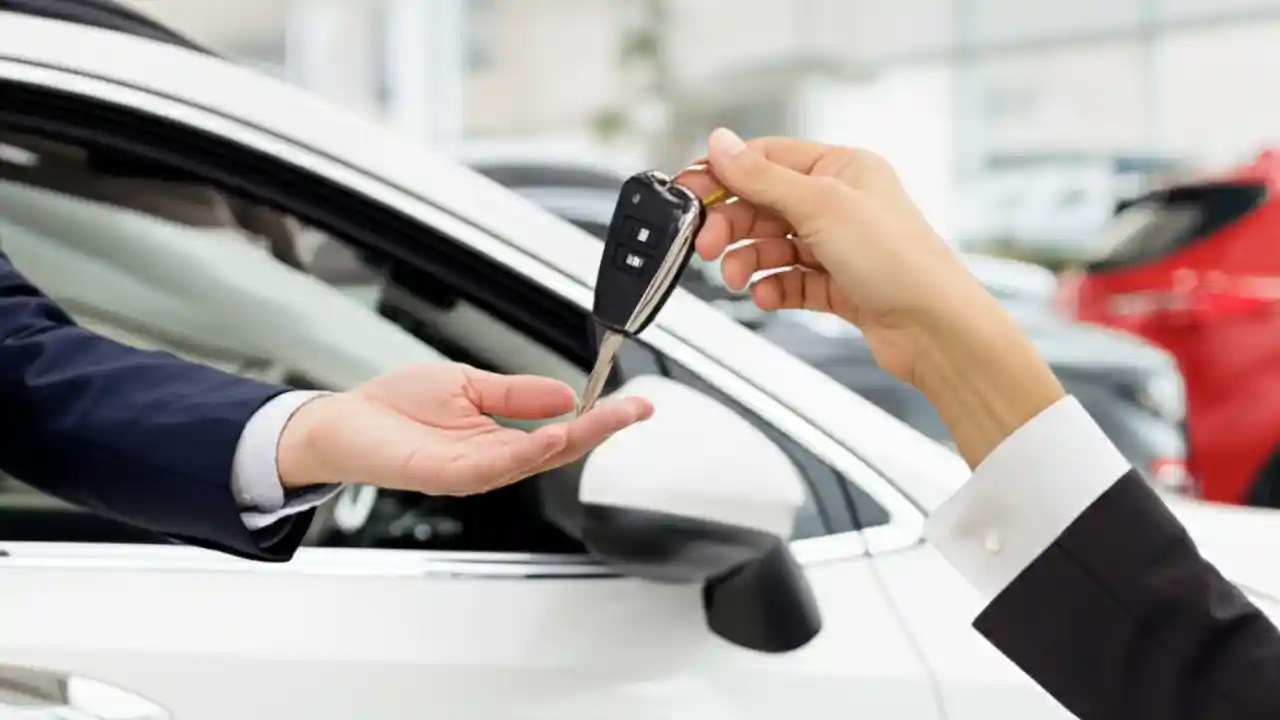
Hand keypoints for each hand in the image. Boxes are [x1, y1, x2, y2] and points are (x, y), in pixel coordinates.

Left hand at [275, 363, 652, 493]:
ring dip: (572, 441)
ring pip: (533, 460)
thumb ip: (518, 394)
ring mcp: (470, 471)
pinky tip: (551, 436)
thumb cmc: (394, 408)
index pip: (561, 433)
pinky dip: (527, 452)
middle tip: (636, 410)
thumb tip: (566, 394)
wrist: (340, 422)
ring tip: (601, 421)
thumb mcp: (469, 385)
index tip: (636, 405)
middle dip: (601, 430)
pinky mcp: (445, 474)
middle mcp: (490, 461)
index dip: (601, 420)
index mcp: (498, 440)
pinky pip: (495, 466)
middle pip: (559, 450)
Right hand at [678, 129, 1062, 465]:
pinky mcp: (838, 286)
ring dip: (747, 261)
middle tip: (705, 245)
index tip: (689, 191)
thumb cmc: (898, 261)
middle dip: (732, 226)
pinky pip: (789, 281)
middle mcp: (842, 204)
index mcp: (843, 169)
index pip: (768, 159)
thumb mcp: (820, 206)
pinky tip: (765, 296)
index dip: (725, 174)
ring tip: (736, 279)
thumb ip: (763, 177)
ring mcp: (840, 246)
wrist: (935, 329)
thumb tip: (721, 144)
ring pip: (773, 246)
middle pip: (764, 205)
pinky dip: (772, 288)